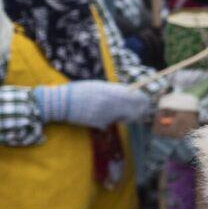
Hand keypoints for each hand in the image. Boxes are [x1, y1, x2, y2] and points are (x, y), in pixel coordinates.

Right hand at [32, 81, 152, 128]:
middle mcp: (112, 102)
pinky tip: (96, 115)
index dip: (143, 100)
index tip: (145, 101)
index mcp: (112, 90)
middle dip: (138, 112)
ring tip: (106, 109)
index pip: (136, 96)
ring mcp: (106, 114)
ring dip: (121, 116)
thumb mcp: (98, 86)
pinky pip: (109, 123)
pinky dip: (107, 120)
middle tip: (137, 112)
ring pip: (122, 117)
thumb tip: (130, 93)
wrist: (61, 102)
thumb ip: (115, 90)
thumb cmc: (79, 91)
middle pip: (134, 110)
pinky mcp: (100, 123)